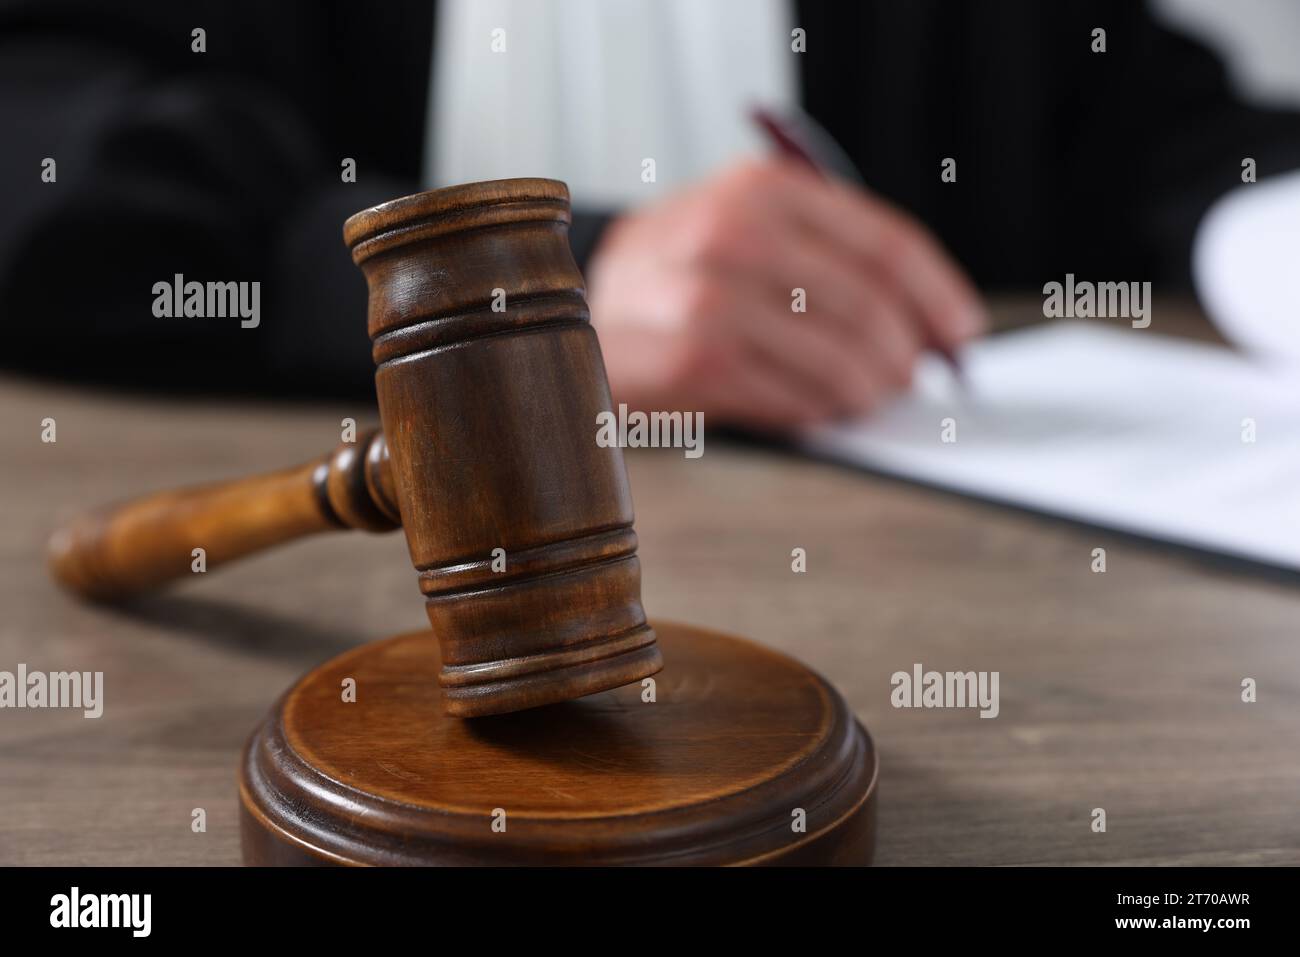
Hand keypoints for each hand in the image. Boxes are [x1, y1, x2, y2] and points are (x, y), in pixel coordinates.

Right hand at [587, 159, 986, 429]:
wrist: (580, 305)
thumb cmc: (684, 271)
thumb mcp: (747, 227)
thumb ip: (829, 256)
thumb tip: (927, 324)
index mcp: (762, 189)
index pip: (884, 245)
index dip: (937, 295)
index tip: (962, 334)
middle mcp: (735, 235)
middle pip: (868, 308)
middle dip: (905, 356)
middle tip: (910, 380)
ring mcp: (709, 301)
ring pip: (836, 362)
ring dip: (866, 392)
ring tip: (867, 399)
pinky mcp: (692, 363)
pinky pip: (790, 401)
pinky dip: (819, 413)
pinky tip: (820, 411)